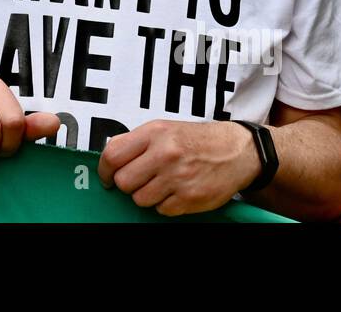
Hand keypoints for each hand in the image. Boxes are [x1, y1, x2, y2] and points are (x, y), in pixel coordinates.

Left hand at [98, 119, 261, 214]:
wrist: (236, 151)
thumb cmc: (197, 140)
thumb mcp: (164, 129)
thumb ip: (136, 142)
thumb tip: (110, 158)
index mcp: (154, 133)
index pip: (112, 155)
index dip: (104, 170)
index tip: (107, 177)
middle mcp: (165, 154)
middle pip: (123, 182)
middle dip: (127, 184)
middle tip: (139, 180)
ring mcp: (177, 177)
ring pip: (140, 199)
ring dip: (147, 195)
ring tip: (161, 183)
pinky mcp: (190, 198)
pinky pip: (161, 210)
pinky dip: (165, 204)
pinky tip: (176, 191)